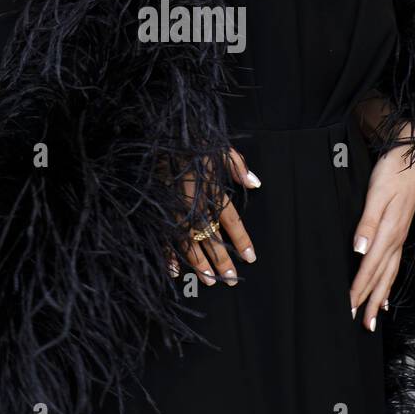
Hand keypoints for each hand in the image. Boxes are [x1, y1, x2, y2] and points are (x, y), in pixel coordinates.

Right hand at [169, 148, 259, 286]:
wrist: (162, 132)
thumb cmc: (194, 139)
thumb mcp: (220, 147)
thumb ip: (238, 166)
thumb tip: (255, 184)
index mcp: (212, 189)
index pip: (231, 221)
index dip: (241, 240)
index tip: (250, 257)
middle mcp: (195, 203)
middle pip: (211, 238)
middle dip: (221, 260)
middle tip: (230, 280)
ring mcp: (175, 208)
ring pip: (189, 243)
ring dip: (199, 264)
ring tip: (210, 281)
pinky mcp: (159, 209)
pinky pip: (163, 236)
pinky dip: (168, 255)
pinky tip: (175, 272)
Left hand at [350, 134, 414, 329]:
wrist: (414, 156)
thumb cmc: (393, 171)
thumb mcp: (378, 194)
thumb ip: (368, 222)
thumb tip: (360, 250)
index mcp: (389, 232)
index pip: (370, 267)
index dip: (359, 288)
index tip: (349, 307)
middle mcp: (396, 239)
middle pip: (381, 277)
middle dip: (369, 301)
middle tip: (361, 325)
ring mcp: (401, 237)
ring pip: (389, 274)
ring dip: (380, 297)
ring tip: (372, 319)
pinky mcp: (401, 233)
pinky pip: (395, 265)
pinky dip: (389, 283)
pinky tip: (385, 295)